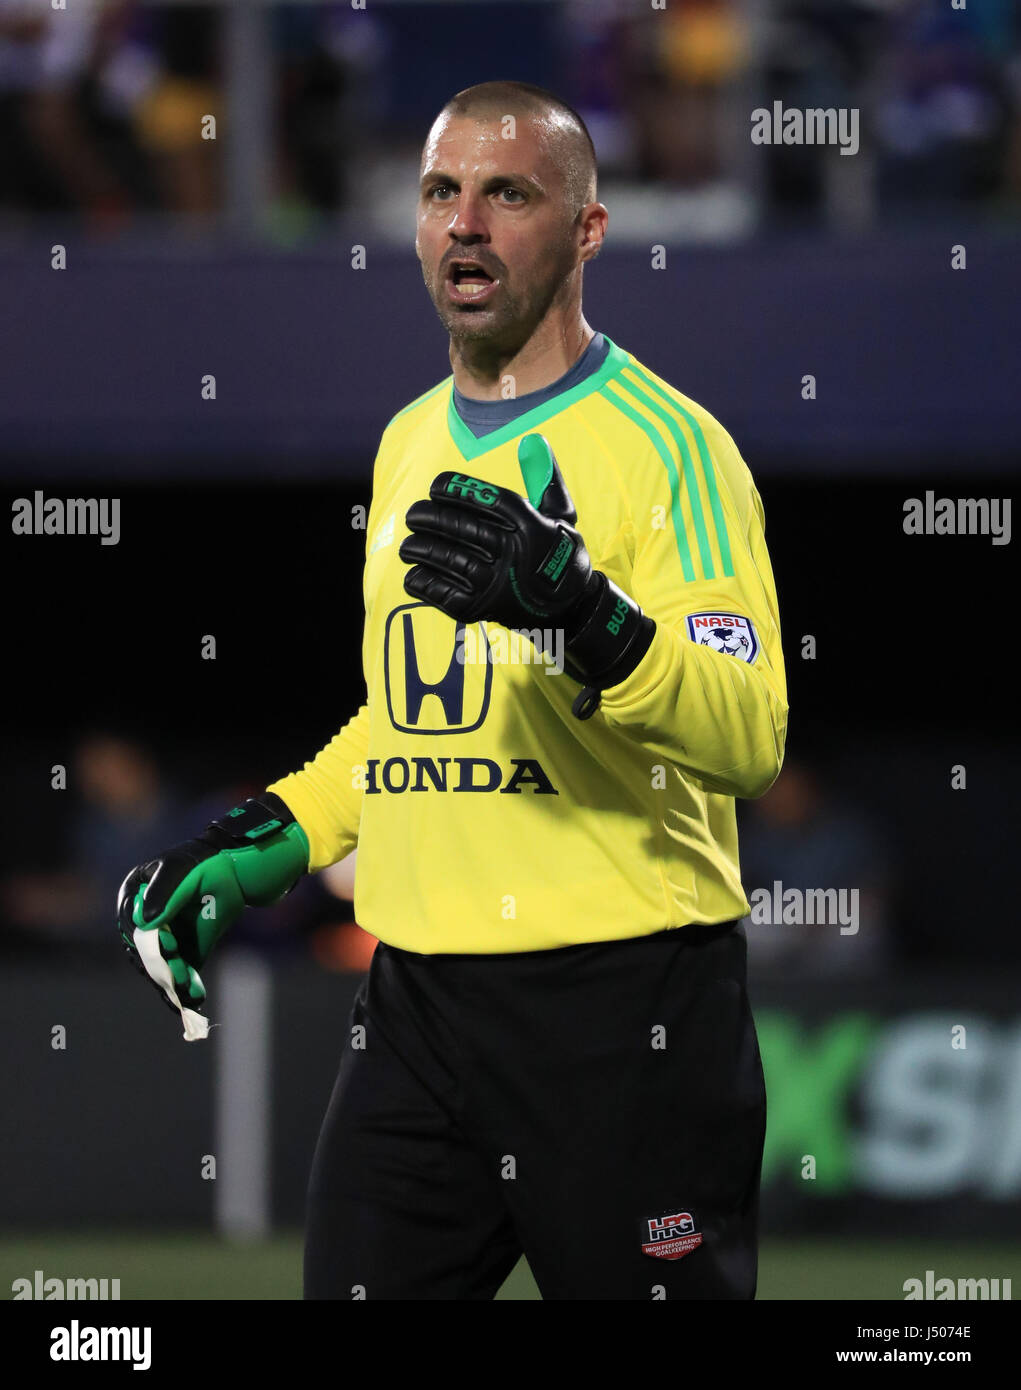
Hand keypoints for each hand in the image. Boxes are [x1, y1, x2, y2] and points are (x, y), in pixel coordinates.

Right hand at [116, 793, 307, 1038]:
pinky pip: (181, 973)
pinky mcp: (184, 951)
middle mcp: (143, 922)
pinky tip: (194, 1000)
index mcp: (132, 897)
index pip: (133, 928)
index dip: (147, 942)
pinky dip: (186, 989)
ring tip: (191, 995)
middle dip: (163, 968)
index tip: (167, 947)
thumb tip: (146, 923)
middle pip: (147, 953)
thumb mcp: (180, 871)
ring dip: (174, 984)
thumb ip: (163, 894)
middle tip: (180, 980)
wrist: (236, 869)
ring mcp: (163, 938)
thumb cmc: (204, 862)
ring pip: (163, 968)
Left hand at [400, 434, 654, 716]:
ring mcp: (495, 583)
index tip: (436, 486)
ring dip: (421, 549)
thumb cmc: (558, 554)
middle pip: (462, 528)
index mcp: (529, 526)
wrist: (570, 608)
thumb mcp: (561, 515)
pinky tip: (413, 573)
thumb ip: (545, 478)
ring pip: (448, 560)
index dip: (458, 489)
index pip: (488, 500)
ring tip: (407, 545)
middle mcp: (512, 553)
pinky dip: (424, 584)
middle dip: (429, 518)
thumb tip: (533, 440)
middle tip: (412, 514)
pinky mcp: (482, 608)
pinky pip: (444, 593)